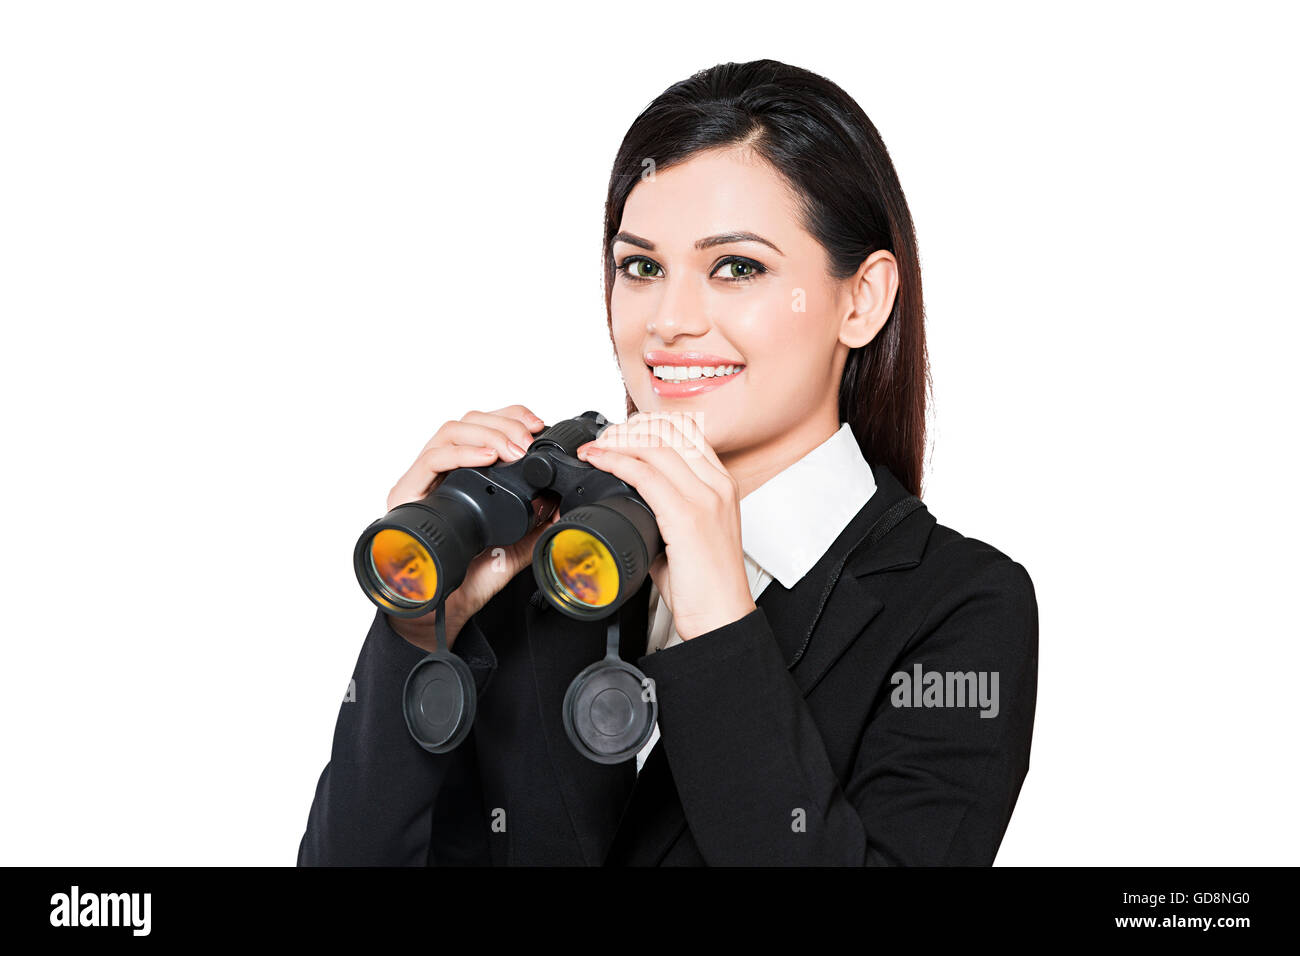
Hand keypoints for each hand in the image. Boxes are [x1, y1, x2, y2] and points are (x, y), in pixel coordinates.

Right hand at [384, 404, 559, 650]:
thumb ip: (538, 522)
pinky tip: (486, 458)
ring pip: (449, 432)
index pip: (485, 426)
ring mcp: (421, 481)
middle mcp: (440, 473)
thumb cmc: (470, 576)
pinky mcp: (405, 494)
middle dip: (503, 423)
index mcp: (465, 475)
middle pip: (468, 422)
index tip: (537, 425)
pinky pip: (430, 460)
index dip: (511, 417)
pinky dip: (461, 453)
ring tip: (512, 450)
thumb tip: (564, 499)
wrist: (443, 609)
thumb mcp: (516, 544)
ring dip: (487, 434)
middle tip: (528, 442)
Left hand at [576, 412, 755, 640]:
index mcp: (722, 485)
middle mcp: (717, 485)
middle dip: (627, 429)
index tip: (620, 434)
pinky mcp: (688, 517)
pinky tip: (599, 462)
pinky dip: (617, 462)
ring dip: (617, 442)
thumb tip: (630, 507)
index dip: (647, 425)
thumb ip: (663, 514)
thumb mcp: (687, 537)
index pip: (685, 431)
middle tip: (601, 440)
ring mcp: (706, 498)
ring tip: (594, 449)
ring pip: (656, 446)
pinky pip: (646, 475)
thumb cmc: (707, 585)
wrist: (722, 617)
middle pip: (669, 431)